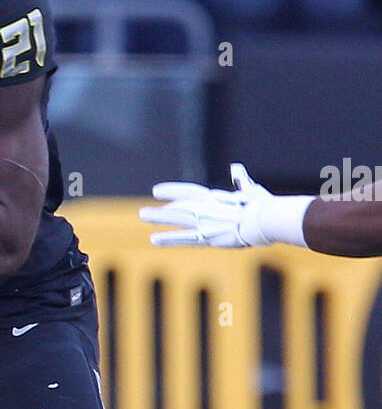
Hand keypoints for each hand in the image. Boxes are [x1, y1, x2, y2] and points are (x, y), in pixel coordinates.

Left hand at [139, 163, 274, 247]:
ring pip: (177, 218)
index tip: (157, 191)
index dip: (173, 191)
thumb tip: (236, 168)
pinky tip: (154, 239)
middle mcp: (207, 207)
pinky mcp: (208, 236)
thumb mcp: (251, 189)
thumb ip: (242, 180)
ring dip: (158, 217)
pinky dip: (169, 238)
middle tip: (143, 212)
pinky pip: (184, 238)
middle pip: (179, 206)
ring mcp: (205, 221)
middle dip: (161, 210)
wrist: (264, 218)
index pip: (189, 191)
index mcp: (216, 197)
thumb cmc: (262, 205)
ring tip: (143, 216)